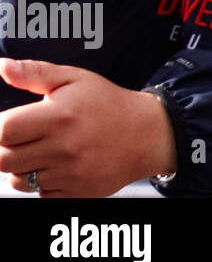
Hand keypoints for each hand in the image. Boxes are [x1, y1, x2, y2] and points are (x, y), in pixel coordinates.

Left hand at [0, 59, 176, 196]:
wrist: (147, 134)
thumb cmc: (109, 104)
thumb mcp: (75, 79)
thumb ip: (35, 73)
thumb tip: (3, 67)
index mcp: (59, 116)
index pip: (3, 131)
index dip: (0, 128)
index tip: (9, 123)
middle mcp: (63, 148)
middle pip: (4, 160)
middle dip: (7, 148)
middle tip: (23, 138)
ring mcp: (69, 173)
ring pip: (19, 180)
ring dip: (22, 167)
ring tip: (42, 151)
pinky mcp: (76, 192)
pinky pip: (40, 194)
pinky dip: (42, 182)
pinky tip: (58, 165)